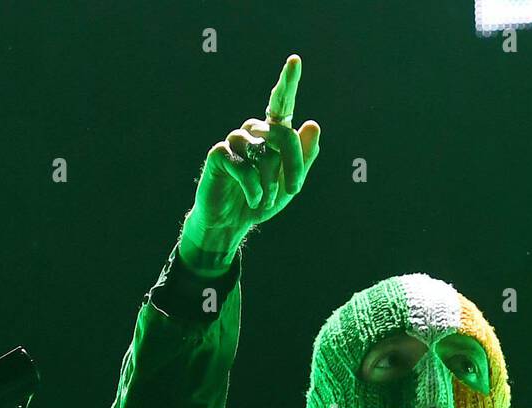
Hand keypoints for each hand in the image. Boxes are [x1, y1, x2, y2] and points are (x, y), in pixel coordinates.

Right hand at [179, 54, 321, 275]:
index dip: (288, 81)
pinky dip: (255, 189)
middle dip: (294, 166)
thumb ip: (304, 157)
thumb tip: (312, 124)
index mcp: (273, 134)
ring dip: (271, 183)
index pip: (282, 103)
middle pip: (283, 136)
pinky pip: (246, 167)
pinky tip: (253, 199)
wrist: (232, 223)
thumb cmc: (262, 200)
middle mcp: (254, 131)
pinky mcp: (219, 153)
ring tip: (266, 199)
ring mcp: (235, 139)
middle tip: (293, 191)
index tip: (294, 60)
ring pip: (265, 154)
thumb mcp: (290, 183)